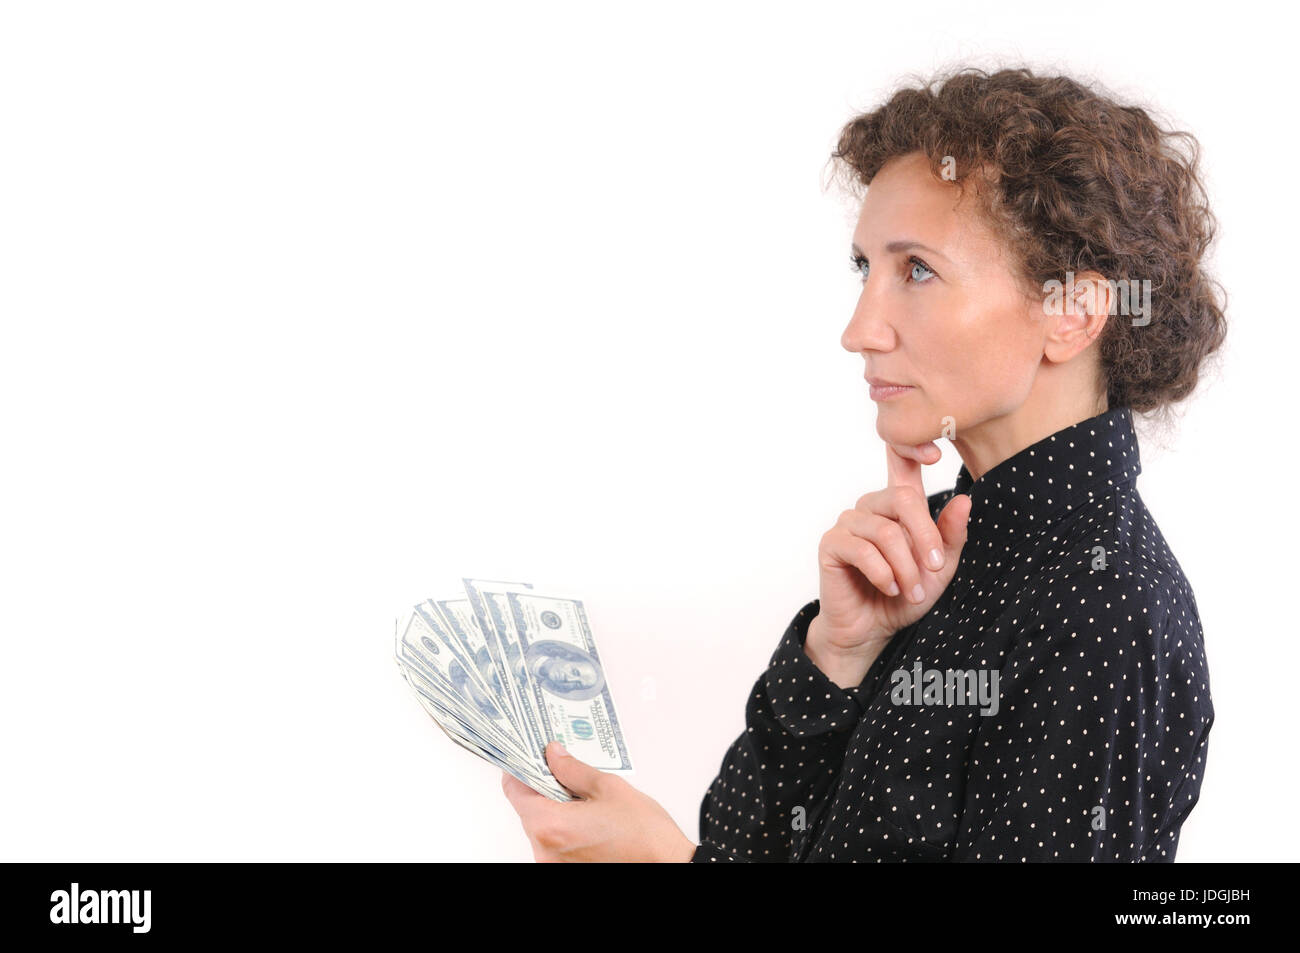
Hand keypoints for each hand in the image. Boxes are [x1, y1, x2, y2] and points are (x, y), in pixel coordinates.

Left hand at [501, 741, 695, 862]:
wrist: (667, 866)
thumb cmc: (644, 834)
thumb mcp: (609, 788)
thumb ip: (573, 770)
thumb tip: (554, 755)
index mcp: (550, 825)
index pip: (514, 790)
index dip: (521, 769)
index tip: (531, 756)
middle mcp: (544, 851)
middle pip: (527, 809)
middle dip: (542, 787)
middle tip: (563, 770)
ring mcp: (553, 865)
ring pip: (541, 827)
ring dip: (554, 809)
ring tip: (583, 797)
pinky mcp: (565, 872)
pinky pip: (554, 843)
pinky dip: (564, 827)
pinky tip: (588, 818)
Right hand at [808, 440, 970, 679]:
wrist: (873, 630)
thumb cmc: (904, 595)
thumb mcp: (939, 568)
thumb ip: (950, 536)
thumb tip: (964, 501)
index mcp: (898, 505)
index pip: (901, 460)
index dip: (914, 446)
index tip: (935, 454)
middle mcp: (871, 506)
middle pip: (904, 499)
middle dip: (926, 538)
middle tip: (936, 569)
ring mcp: (848, 522)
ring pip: (886, 532)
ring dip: (906, 568)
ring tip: (912, 591)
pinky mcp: (831, 544)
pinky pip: (862, 550)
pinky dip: (883, 574)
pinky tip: (889, 587)